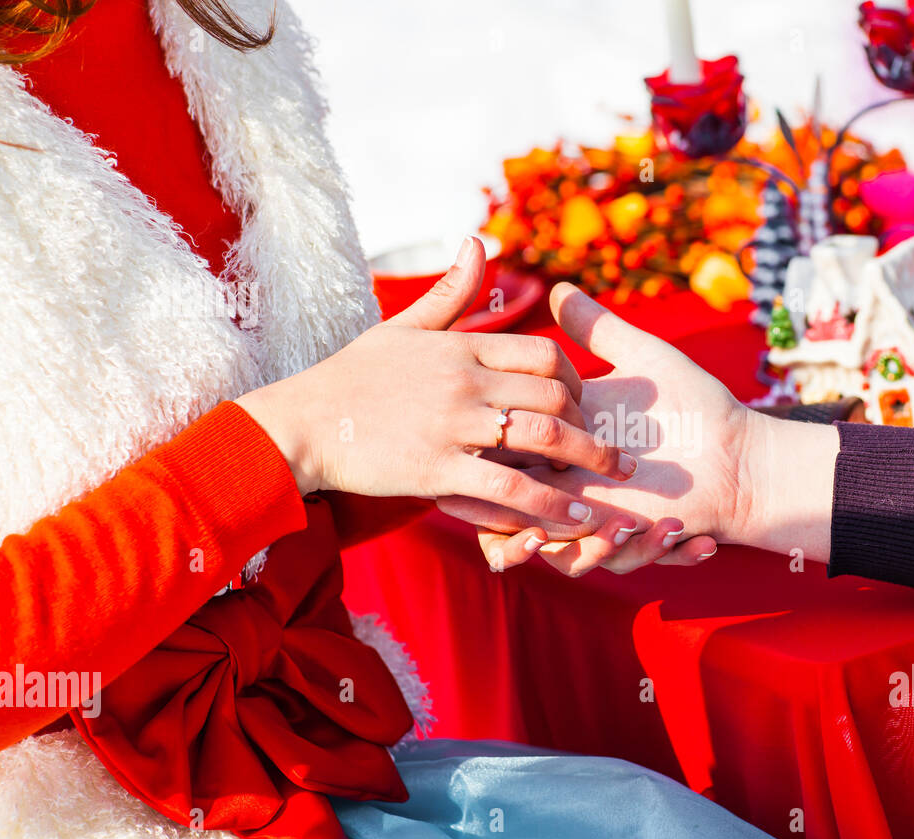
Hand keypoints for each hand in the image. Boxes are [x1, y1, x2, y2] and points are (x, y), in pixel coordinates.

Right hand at [234, 241, 636, 525]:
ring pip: (541, 439)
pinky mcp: (437, 470)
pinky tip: (575, 519)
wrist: (301, 423)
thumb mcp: (401, 325)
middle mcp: (464, 381)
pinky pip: (508, 488)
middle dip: (589, 422)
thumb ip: (450, 292)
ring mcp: (452, 425)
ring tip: (613, 481)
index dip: (574, 378)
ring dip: (586, 462)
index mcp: (460, 347)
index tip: (583, 400)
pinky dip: (548, 504)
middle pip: (553, 395)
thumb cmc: (351, 376)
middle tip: (608, 445)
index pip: (542, 353)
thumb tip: (479, 243)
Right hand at [438, 283, 837, 571]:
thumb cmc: (694, 404)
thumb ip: (598, 331)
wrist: (742, 448)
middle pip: (521, 522)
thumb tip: (557, 286)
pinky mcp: (638, 542)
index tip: (514, 457)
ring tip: (633, 524)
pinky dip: (650, 552)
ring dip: (596, 548)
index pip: (510, 462)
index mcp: (562, 443)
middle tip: (549, 520)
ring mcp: (604, 520)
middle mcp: (574, 487)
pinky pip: (625, 563)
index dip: (496, 470)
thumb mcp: (644, 360)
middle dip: (523, 533)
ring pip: (570, 555)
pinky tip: (682, 532)